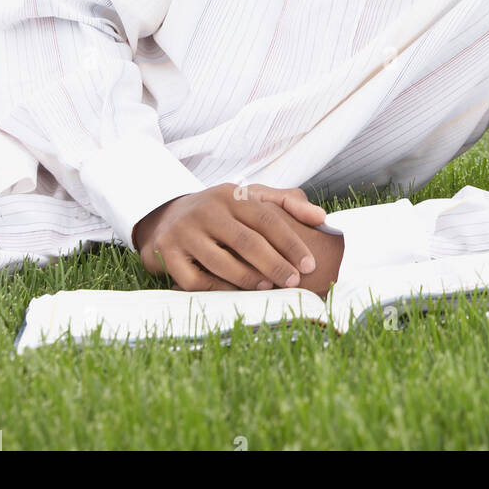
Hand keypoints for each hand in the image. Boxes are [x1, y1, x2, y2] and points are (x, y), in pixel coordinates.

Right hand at [131, 183, 329, 291]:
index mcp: (232, 194)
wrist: (167, 217)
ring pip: (222, 263)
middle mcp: (207, 210)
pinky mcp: (167, 254)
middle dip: (275, 265)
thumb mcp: (252, 197)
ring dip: (249, 280)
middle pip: (247, 241)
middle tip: (294, 282)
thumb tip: (322, 218)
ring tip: (269, 288)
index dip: (291, 243)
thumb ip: (288, 203)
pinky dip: (218, 290)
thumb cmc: (223, 211)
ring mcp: (184, 232)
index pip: (267, 218)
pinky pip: (196, 281)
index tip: (310, 264)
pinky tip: (235, 294)